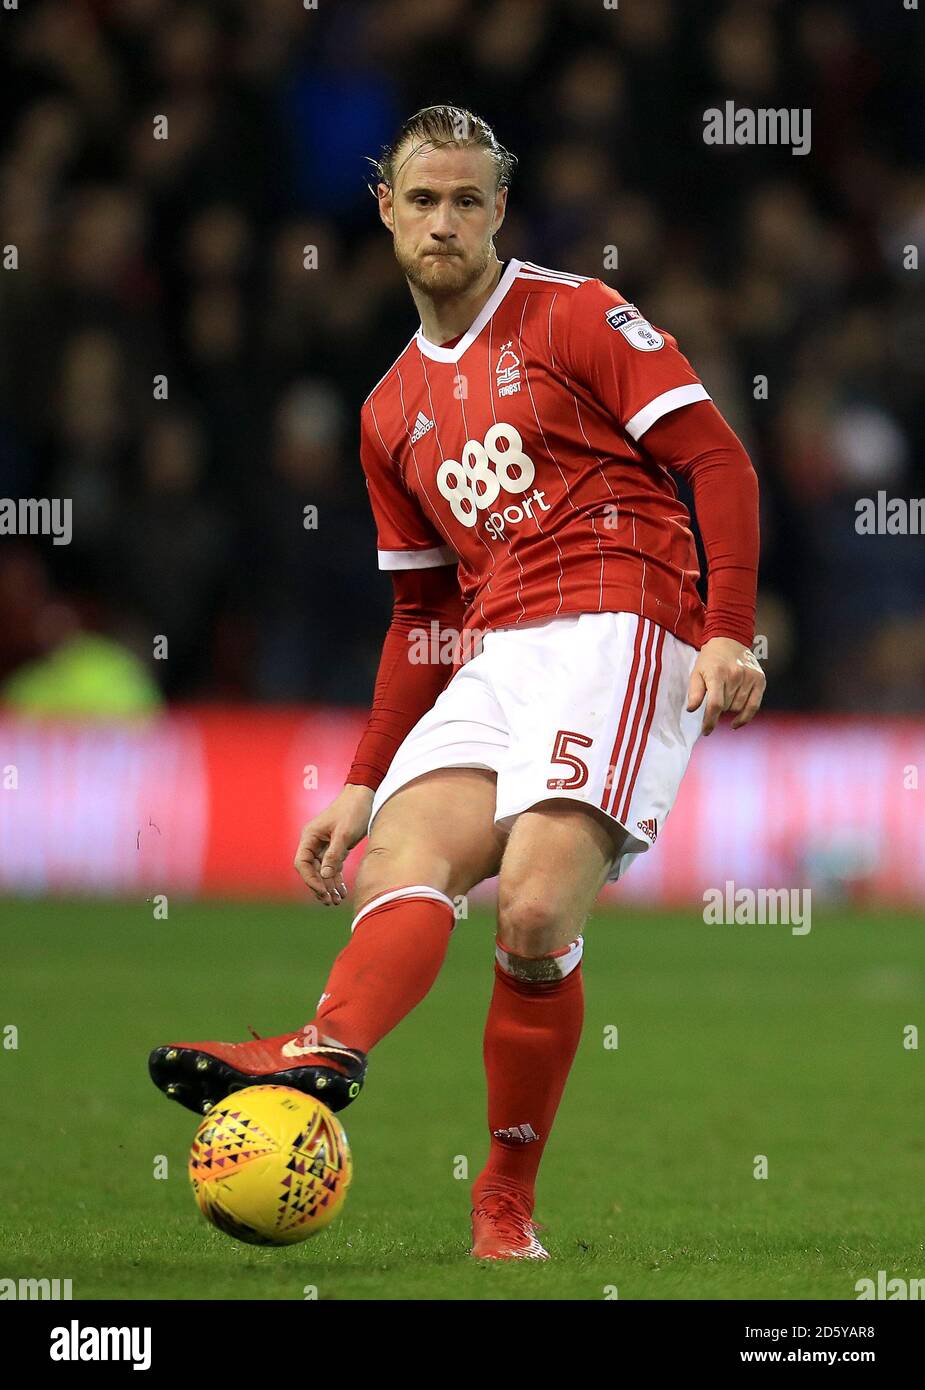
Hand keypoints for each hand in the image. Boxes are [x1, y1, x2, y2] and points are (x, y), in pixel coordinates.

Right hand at [293, 784, 374, 905]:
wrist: (364, 794)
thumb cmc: (353, 810)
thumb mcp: (344, 834)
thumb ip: (334, 855)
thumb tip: (325, 876)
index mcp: (310, 836)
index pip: (302, 864)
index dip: (310, 880)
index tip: (322, 891)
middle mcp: (313, 841)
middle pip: (311, 870)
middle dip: (319, 886)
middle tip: (329, 902)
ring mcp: (324, 845)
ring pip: (322, 871)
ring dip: (328, 886)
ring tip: (336, 901)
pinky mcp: (335, 847)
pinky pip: (332, 867)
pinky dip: (336, 879)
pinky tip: (342, 892)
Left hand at [686, 637, 765, 735]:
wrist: (729, 639)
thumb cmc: (710, 659)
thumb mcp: (696, 672)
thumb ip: (694, 692)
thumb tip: (691, 710)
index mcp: (718, 674)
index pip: (715, 704)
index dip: (710, 721)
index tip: (706, 731)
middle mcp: (736, 675)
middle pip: (727, 707)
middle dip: (719, 710)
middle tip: (715, 700)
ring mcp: (750, 677)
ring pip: (739, 708)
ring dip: (730, 709)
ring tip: (726, 697)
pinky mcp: (760, 680)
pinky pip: (754, 706)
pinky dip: (745, 717)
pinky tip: (737, 723)